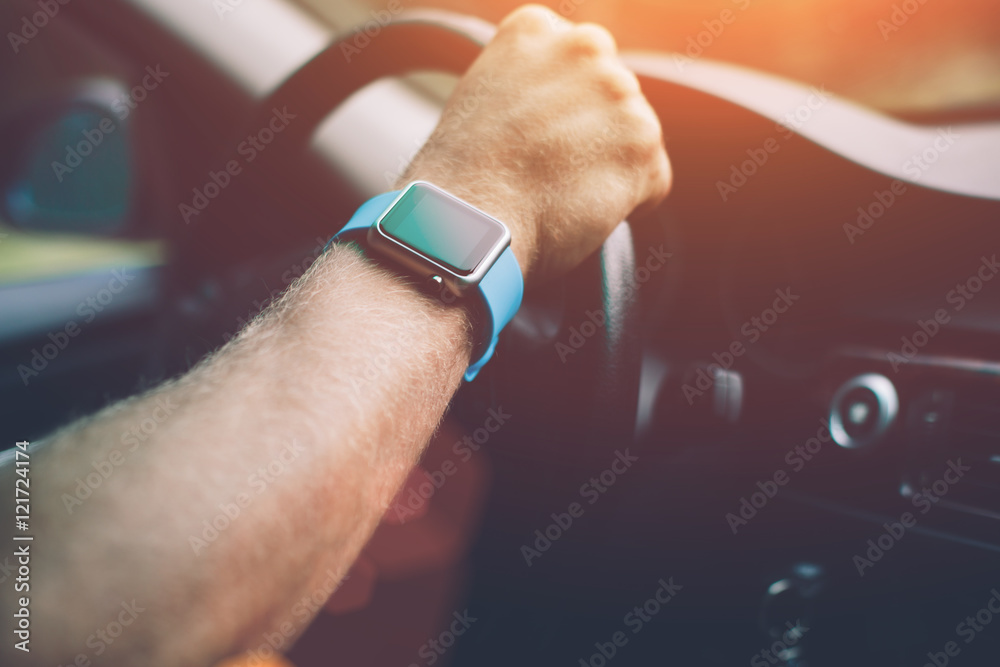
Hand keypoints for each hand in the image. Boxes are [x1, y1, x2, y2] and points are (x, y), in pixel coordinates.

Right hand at [402, 4, 671, 284]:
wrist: (468, 218)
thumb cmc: (462, 176)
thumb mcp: (483, 96)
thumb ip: (532, 83)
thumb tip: (563, 110)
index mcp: (539, 28)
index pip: (580, 65)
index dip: (563, 110)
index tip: (536, 137)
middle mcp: (585, 45)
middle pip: (613, 98)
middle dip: (593, 135)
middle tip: (550, 169)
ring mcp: (620, 93)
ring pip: (635, 140)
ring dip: (609, 170)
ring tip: (560, 192)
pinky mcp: (643, 143)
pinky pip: (652, 181)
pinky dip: (628, 205)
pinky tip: (582, 210)